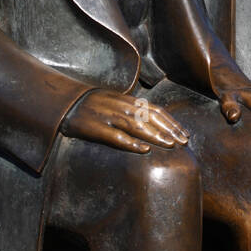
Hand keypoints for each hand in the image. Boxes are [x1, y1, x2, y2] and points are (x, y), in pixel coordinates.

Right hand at [61, 90, 188, 152]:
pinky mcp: (97, 128)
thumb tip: (154, 119)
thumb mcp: (115, 101)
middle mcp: (121, 106)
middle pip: (150, 117)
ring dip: (156, 135)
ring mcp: (109, 117)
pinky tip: (144, 150)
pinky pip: (117, 137)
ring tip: (170, 145)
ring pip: (137, 126)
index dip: (171, 122)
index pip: (155, 110)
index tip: (184, 133)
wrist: (66, 103)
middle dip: (169, 130)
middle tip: (183, 142)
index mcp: (127, 100)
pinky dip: (131, 143)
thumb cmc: (94, 104)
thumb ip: (133, 109)